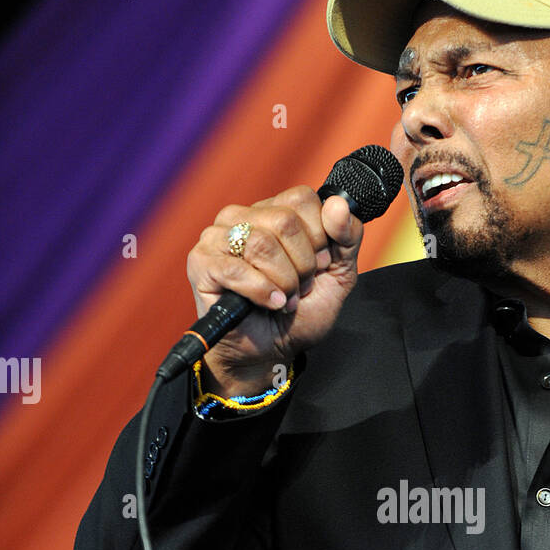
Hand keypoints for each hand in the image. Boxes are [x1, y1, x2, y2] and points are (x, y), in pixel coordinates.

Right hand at [186, 186, 362, 394]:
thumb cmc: (299, 312)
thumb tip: (338, 204)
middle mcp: (242, 216)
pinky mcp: (201, 263)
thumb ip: (348, 238)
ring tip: (284, 298)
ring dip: (284, 281)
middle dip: (303, 265)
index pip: (302, 198)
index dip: (320, 237)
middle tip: (299, 287)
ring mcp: (217, 237)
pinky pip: (237, 269)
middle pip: (285, 221)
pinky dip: (262, 292)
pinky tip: (270, 303)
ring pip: (262, 243)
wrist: (270, 351)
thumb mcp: (338, 275)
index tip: (319, 265)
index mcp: (273, 210)